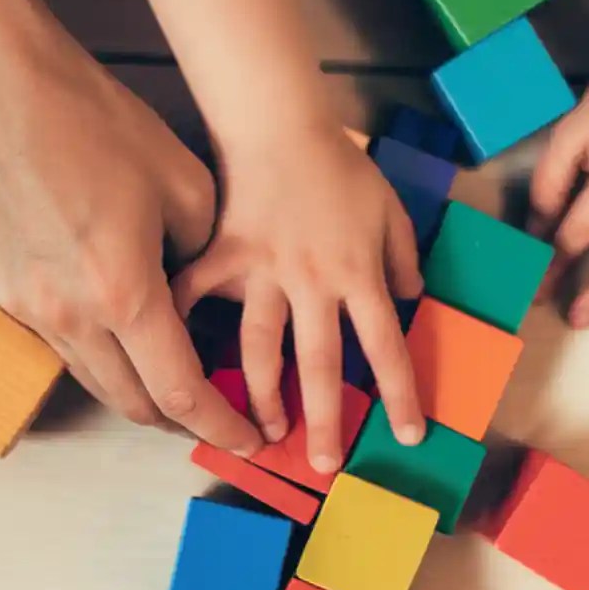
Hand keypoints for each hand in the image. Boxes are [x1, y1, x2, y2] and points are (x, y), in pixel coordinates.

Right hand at [0, 39, 262, 454]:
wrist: (6, 90)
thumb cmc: (99, 127)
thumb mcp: (188, 188)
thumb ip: (208, 261)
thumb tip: (210, 299)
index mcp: (124, 294)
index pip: (182, 392)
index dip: (220, 426)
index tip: (247, 440)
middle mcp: (71, 317)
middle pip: (136, 404)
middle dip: (185, 422)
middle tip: (221, 416)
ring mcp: (31, 310)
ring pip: (97, 382)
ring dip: (143, 394)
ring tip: (180, 380)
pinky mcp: (6, 292)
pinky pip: (66, 350)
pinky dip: (105, 361)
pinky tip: (129, 340)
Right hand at [173, 125, 425, 472]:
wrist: (283, 125)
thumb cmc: (340, 166)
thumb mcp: (390, 208)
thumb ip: (404, 255)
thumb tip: (415, 297)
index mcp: (359, 275)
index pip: (386, 348)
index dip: (401, 395)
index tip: (409, 435)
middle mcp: (313, 285)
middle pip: (321, 365)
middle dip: (324, 420)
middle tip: (323, 464)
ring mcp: (265, 274)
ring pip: (262, 348)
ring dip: (261, 395)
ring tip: (262, 432)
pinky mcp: (225, 258)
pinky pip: (200, 297)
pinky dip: (185, 324)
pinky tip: (174, 359)